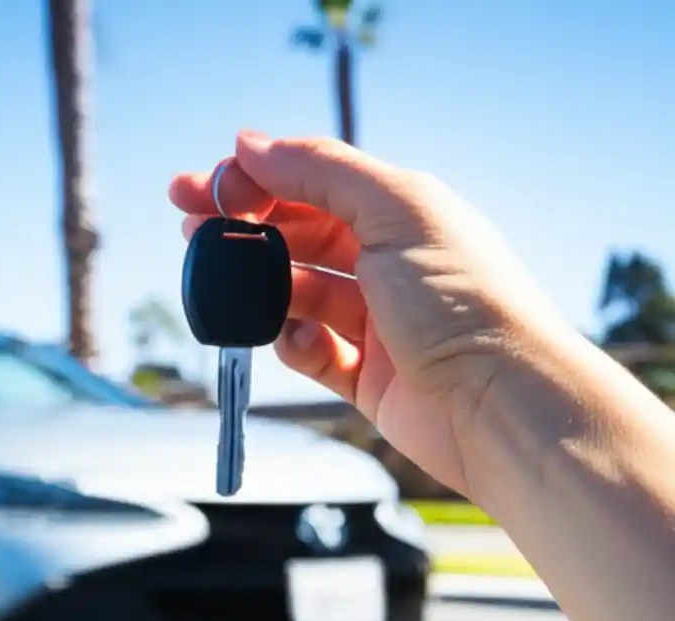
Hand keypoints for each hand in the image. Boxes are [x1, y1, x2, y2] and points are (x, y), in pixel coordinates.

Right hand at [169, 131, 573, 500]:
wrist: (502, 405)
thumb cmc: (464, 301)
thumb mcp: (396, 209)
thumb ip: (321, 170)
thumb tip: (251, 143)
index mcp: (401, 213)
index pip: (312, 182)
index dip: (255, 180)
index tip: (201, 187)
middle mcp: (387, 262)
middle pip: (296, 233)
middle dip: (242, 228)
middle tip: (189, 228)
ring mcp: (375, 321)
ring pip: (295, 292)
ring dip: (260, 286)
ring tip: (227, 287)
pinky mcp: (364, 376)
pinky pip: (309, 351)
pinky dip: (293, 342)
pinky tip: (296, 339)